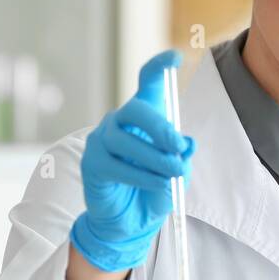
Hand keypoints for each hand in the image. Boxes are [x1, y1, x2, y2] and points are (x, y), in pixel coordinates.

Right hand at [70, 50, 195, 271]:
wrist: (130, 221)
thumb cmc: (154, 189)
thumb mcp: (176, 172)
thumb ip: (181, 157)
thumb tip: (186, 146)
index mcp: (144, 116)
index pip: (147, 83)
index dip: (159, 67)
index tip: (176, 58)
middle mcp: (120, 121)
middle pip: (136, 109)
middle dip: (160, 127)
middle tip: (178, 146)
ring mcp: (102, 140)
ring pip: (127, 141)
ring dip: (155, 159)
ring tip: (173, 174)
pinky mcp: (92, 163)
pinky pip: (117, 165)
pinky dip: (142, 176)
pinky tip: (158, 184)